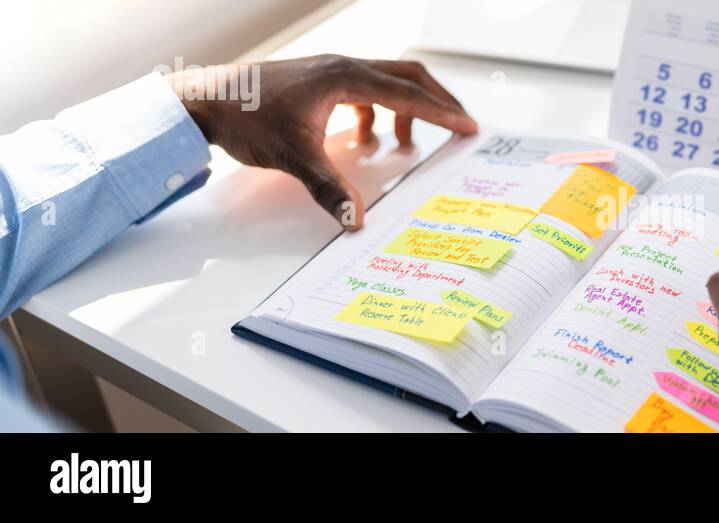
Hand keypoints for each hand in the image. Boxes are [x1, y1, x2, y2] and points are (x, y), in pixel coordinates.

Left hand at [169, 54, 477, 229]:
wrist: (206, 100)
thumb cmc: (247, 118)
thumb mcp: (293, 157)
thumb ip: (329, 188)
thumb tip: (355, 220)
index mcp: (345, 78)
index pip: (407, 94)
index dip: (442, 112)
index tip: (468, 126)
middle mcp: (343, 67)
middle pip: (408, 76)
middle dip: (438, 101)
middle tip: (460, 125)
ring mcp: (331, 70)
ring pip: (387, 81)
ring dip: (407, 108)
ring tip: (407, 143)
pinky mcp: (319, 80)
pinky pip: (365, 89)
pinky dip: (378, 111)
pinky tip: (366, 137)